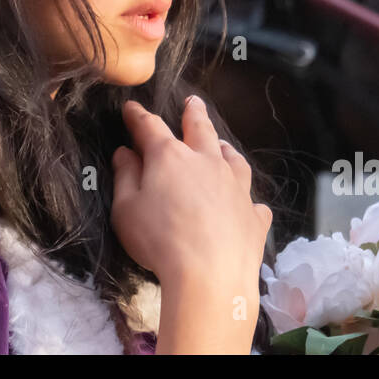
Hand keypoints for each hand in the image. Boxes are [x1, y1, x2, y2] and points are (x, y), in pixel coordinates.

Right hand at [110, 96, 271, 289]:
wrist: (211, 277)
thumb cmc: (160, 240)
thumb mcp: (127, 209)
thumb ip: (125, 177)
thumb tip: (125, 152)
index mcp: (171, 158)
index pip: (150, 127)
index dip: (138, 116)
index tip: (131, 108)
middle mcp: (207, 163)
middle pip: (200, 129)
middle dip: (194, 113)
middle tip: (193, 102)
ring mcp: (236, 187)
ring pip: (233, 159)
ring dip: (224, 149)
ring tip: (221, 145)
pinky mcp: (254, 215)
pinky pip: (253, 202)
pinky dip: (246, 199)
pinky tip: (245, 204)